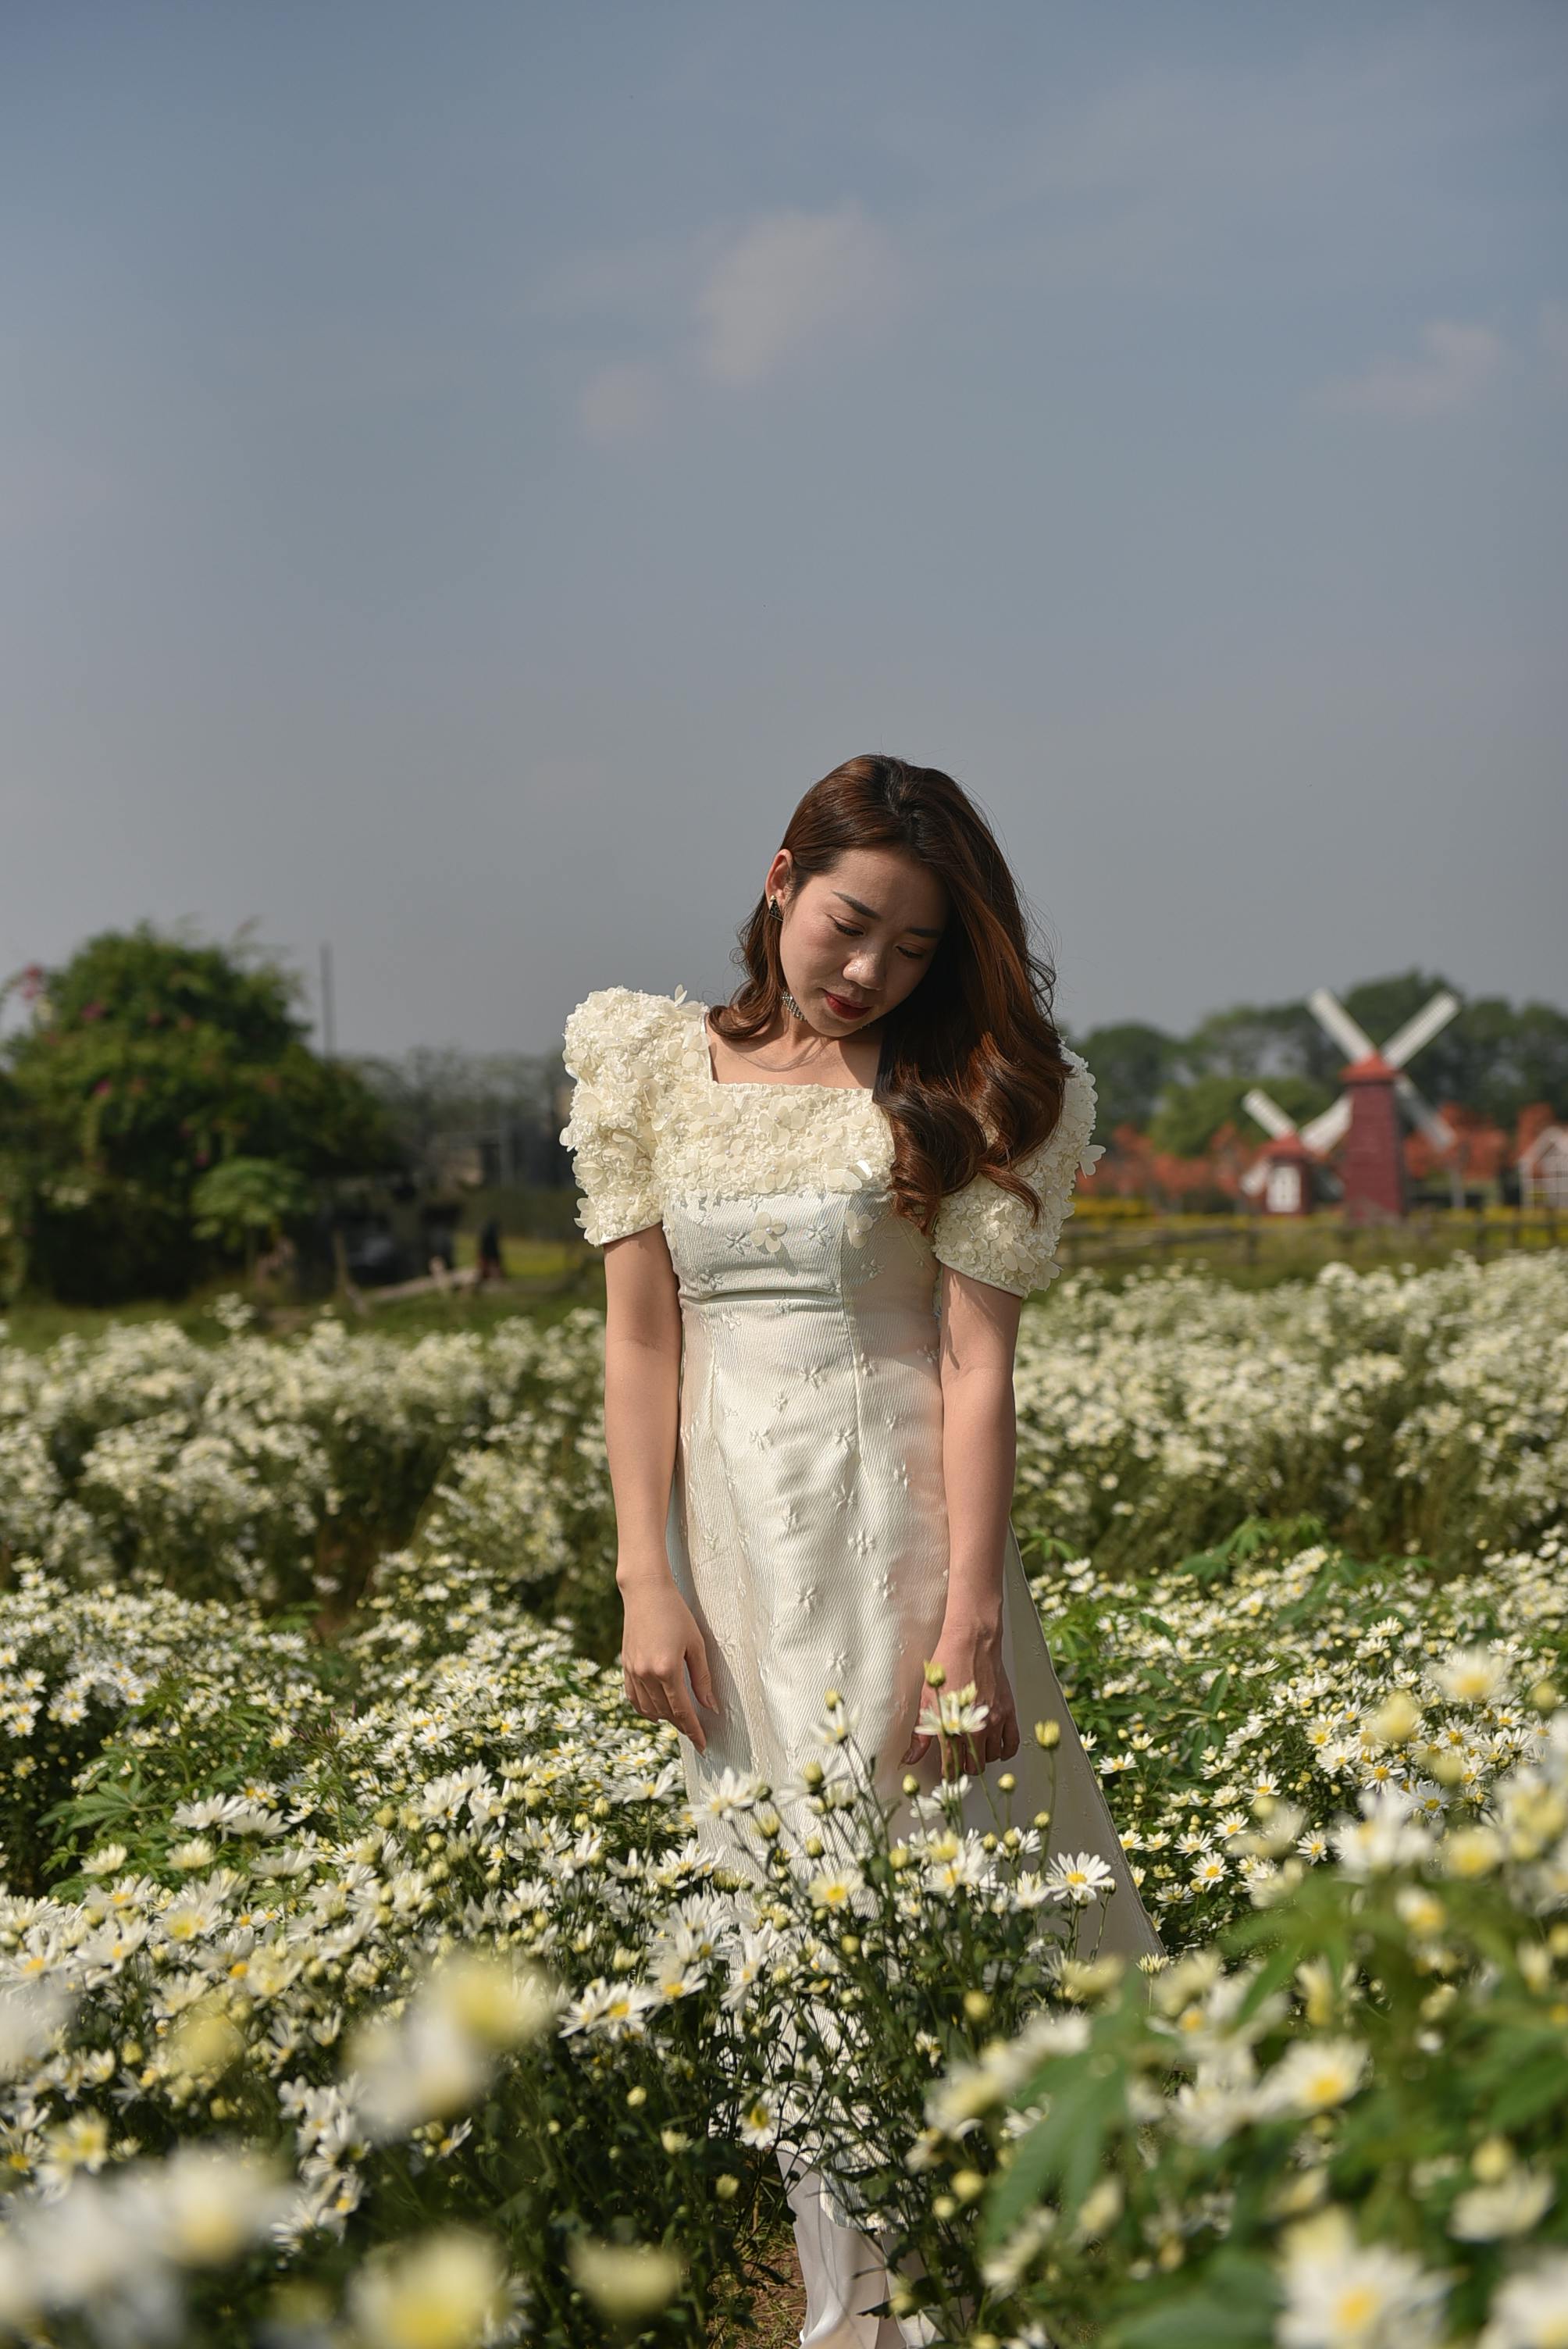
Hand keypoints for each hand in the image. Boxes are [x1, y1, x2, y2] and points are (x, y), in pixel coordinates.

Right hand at [619, 1570, 719, 1752]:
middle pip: (666, 1713)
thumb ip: (702, 1678)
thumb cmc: (676, 1613)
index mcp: (667, 1669)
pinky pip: (634, 1698)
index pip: (682, 1711)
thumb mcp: (696, 1644)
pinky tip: (656, 1712)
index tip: (703, 1745)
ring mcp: (633, 1671)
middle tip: (697, 1734)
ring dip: (665, 1719)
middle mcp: (647, 1674)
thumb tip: (710, 1706)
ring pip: (649, 1709)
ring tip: (680, 1721)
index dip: (694, 1730)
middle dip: (682, 1726)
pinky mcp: (626, 1666)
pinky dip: (645, 1710)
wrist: (646, 1592)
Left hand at [901, 1617, 1018, 1775]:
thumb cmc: (947, 1665)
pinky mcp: (1008, 1712)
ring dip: (982, 1757)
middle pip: (972, 1766)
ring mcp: (993, 1721)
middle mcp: (973, 1727)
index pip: (951, 1765)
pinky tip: (996, 1748)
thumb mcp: (926, 1700)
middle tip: (959, 1759)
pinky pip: (1011, 1744)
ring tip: (974, 1748)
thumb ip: (920, 1735)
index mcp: (951, 1726)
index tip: (947, 1775)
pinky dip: (1004, 1752)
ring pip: (991, 1757)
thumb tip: (909, 1758)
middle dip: (964, 1766)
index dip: (948, 1774)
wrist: (972, 1644)